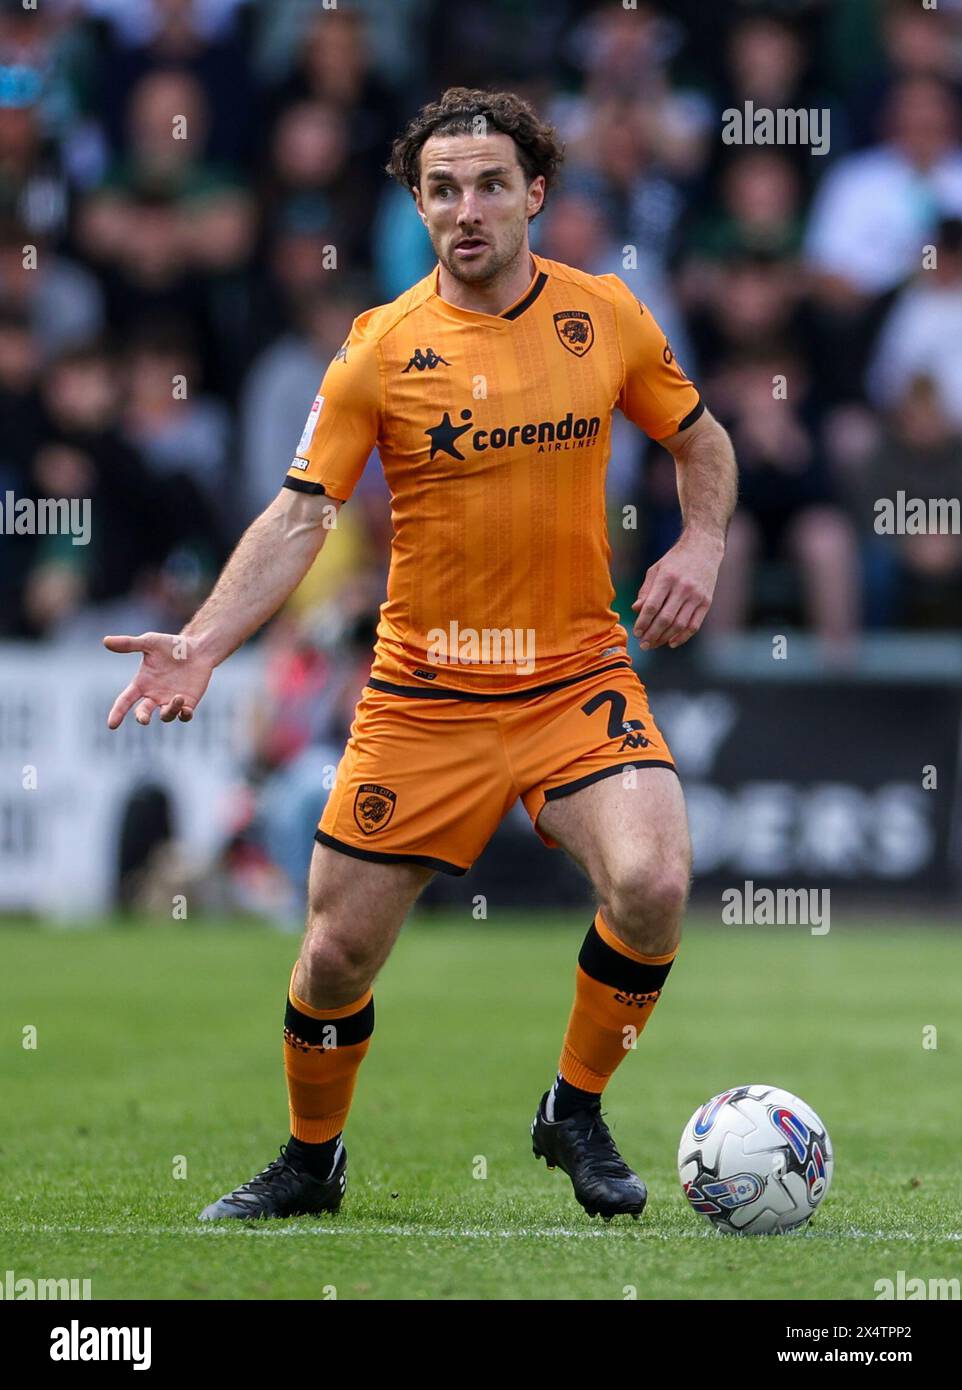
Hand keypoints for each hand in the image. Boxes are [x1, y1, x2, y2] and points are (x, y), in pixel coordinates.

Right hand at [103, 632, 213, 727]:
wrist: (197, 648)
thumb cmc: (171, 645)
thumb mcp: (149, 642)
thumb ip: (129, 644)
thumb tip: (105, 641)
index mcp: (141, 684)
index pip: (125, 701)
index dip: (117, 713)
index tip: (112, 725)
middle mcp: (154, 695)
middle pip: (143, 712)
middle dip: (142, 717)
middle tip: (143, 719)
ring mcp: (171, 701)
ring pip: (166, 715)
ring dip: (169, 710)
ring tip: (178, 697)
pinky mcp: (188, 702)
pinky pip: (184, 716)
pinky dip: (184, 715)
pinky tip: (186, 710)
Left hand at [631, 530, 723, 649]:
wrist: (704, 549)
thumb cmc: (675, 561)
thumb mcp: (656, 570)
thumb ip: (646, 590)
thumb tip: (636, 610)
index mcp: (667, 578)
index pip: (652, 606)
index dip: (643, 622)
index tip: (636, 632)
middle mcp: (683, 588)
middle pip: (665, 618)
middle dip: (652, 634)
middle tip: (643, 645)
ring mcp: (696, 596)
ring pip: (679, 624)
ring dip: (665, 638)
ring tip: (654, 644)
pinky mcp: (706, 602)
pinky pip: (694, 625)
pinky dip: (683, 637)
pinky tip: (671, 643)